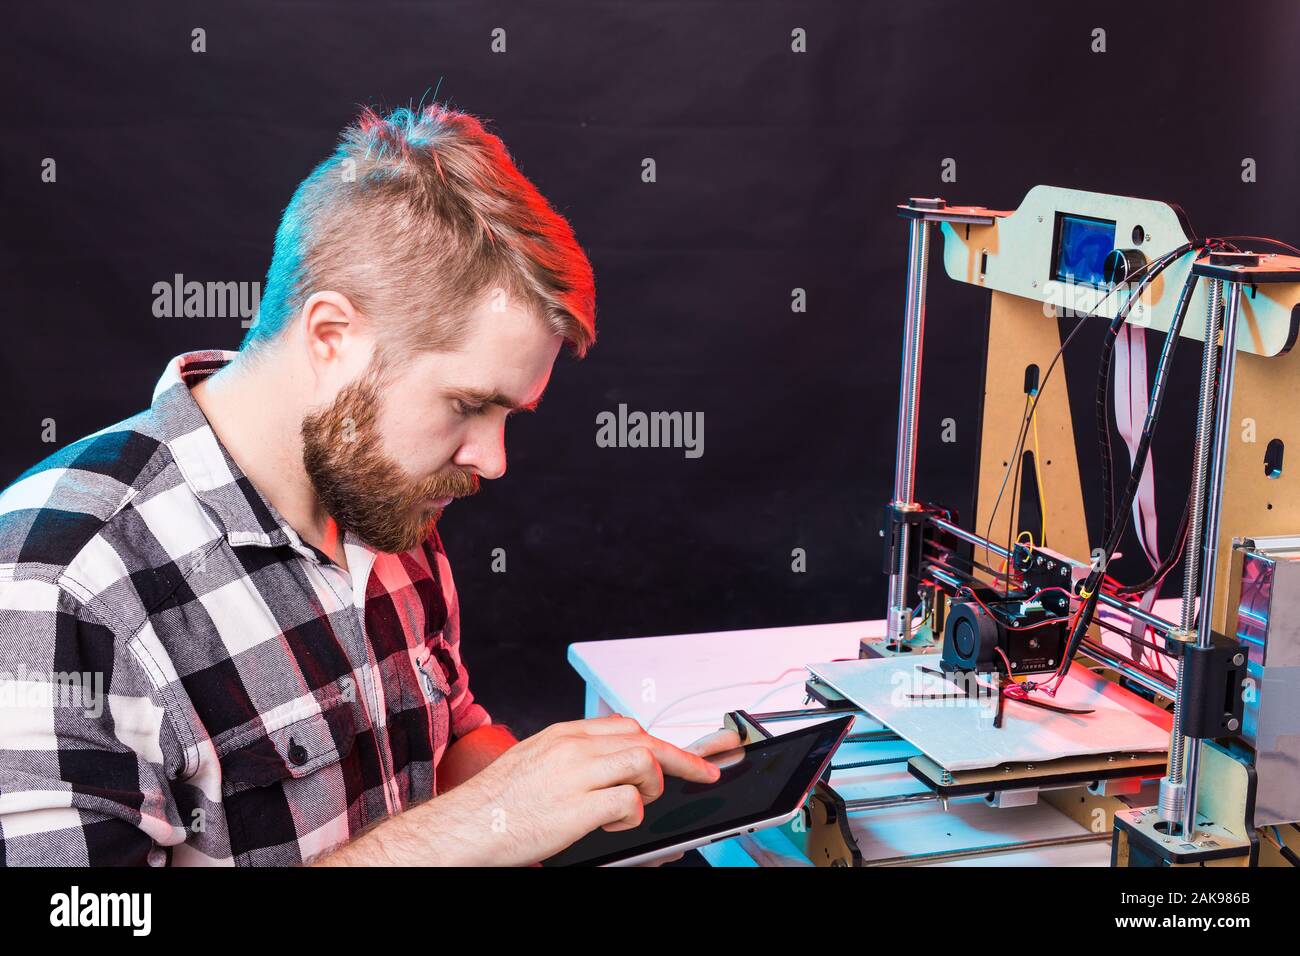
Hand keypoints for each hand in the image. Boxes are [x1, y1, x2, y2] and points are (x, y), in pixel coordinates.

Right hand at [446, 714, 723, 865]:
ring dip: (652, 788)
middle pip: (645, 739)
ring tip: (637, 804)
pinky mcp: (577, 808)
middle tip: (702, 775)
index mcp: (563, 735)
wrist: (463, 828)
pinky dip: (631, 816)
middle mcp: (572, 747)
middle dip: (682, 760)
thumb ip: (574, 756)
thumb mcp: (536, 761)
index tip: (689, 754)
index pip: (627, 725)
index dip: (663, 741)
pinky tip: (610, 825)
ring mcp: (575, 775)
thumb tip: (615, 763)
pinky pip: (628, 804)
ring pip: (645, 763)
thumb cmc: (496, 803)